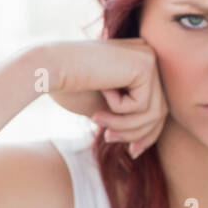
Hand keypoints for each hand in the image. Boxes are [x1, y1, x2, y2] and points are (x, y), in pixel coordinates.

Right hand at [42, 38, 168, 157]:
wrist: (48, 68)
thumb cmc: (68, 88)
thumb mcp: (104, 108)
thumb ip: (125, 118)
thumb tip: (144, 140)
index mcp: (138, 62)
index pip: (156, 106)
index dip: (147, 134)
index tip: (132, 152)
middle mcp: (148, 55)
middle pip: (159, 111)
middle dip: (136, 133)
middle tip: (108, 138)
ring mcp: (149, 57)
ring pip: (153, 113)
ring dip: (125, 126)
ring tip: (98, 122)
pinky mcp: (145, 63)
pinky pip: (142, 106)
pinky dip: (119, 112)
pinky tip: (100, 97)